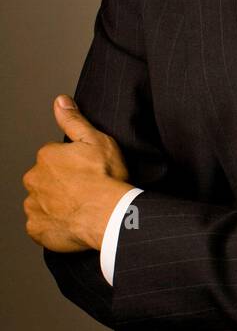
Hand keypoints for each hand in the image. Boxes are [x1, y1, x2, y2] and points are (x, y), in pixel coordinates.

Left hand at [23, 95, 131, 252]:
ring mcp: (33, 206)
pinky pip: (41, 226)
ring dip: (55, 205)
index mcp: (46, 157)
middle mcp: (34, 180)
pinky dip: (53, 225)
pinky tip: (71, 222)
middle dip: (60, 184)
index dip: (72, 165)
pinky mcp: (37, 229)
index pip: (53, 158)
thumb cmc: (105, 179)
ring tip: (80, 208)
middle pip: (44, 180)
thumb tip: (60, 102)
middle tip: (83, 190)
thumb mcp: (96, 140)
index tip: (86, 172)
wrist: (109, 215)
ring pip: (41, 202)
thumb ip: (74, 120)